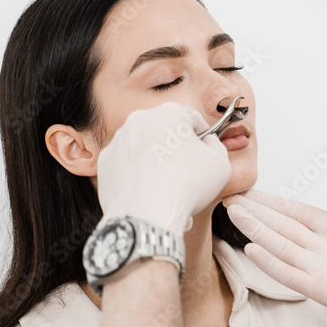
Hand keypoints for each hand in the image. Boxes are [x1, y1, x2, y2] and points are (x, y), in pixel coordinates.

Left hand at [96, 102, 231, 234]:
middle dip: (176, 148)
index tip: (204, 153)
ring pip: (145, 147)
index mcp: (170, 112)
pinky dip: (137, 175)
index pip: (193, 119)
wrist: (147, 213)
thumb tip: (206, 143)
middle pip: (165, 131)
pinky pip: (127, 164)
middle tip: (185, 172)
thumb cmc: (187, 185)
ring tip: (167, 187)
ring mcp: (119, 140)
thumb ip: (215, 146)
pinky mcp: (105, 161)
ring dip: (156, 161)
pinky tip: (148, 192)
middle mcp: (140, 119)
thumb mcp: (221, 163)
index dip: (202, 137)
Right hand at [223, 164, 326, 326]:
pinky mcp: (325, 291)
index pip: (296, 213)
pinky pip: (292, 276)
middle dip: (256, 214)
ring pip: (281, 248)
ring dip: (257, 232)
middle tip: (229, 201)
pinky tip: (254, 248)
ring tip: (235, 215)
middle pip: (281, 228)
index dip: (272, 202)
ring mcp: (322, 271)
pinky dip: (272, 263)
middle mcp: (324, 250)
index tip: (248, 192)